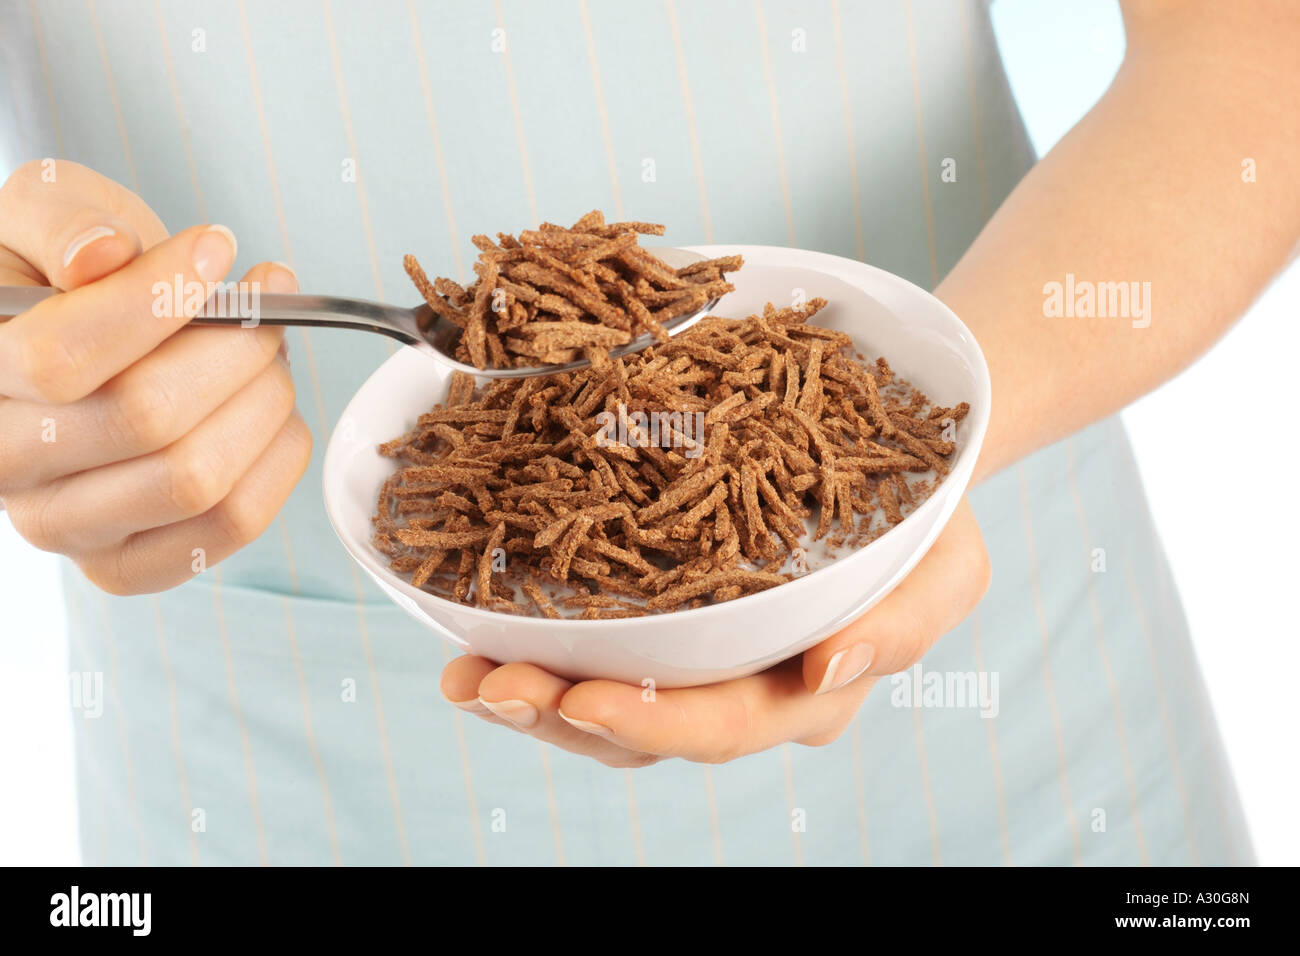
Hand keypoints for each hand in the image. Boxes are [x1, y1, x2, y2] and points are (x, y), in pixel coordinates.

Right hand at [0, 160, 311, 593]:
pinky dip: (277, 459)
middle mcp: (5, 465)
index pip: (63, 358)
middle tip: (266, 301)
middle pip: (148, 419)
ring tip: (269, 352)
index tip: (216, 247)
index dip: (159, 298)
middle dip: (234, 346)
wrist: (77, 340)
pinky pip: (232, 525)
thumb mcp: (44, 209)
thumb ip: (62, 220)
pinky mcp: (128, 564)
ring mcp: (66, 527)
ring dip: (263, 402)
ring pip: (198, 479)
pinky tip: (271, 410)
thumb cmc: (64, 269)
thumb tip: (100, 255)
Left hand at [440, 497, 989, 767]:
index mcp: (806, 691)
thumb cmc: (928, 521)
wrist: (898, 472)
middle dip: (560, 714)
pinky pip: (593, 651)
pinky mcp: (662, 622)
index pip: (726, 724)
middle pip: (644, 731)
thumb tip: (828, 668)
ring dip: (529, 693)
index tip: (581, 695)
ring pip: (603, 705)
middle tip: (487, 684)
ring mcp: (696, 662)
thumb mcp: (949, 566)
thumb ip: (902, 625)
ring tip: (464, 669)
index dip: (654, 720)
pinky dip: (534, 647)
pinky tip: (476, 630)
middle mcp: (742, 691)